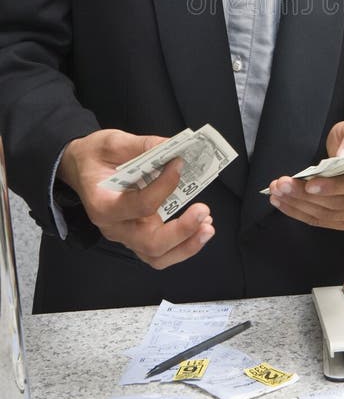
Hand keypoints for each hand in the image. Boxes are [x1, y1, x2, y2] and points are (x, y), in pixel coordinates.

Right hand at [58, 129, 214, 268]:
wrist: (79, 168)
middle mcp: (114, 227)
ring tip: (208, 227)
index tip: (179, 164)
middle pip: (150, 244)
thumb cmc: (94, 156)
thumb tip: (174, 147)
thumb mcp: (112, 142)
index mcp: (103, 204)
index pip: (140, 205)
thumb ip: (143, 145)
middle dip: (181, 231)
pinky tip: (200, 229)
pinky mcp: (138, 236)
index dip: (164, 186)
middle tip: (203, 211)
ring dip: (186, 246)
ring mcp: (126, 236)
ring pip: (157, 256)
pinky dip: (182, 246)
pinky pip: (161, 252)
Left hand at [267, 119, 343, 230]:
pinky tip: (282, 203)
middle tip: (282, 184)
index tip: (309, 183)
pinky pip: (322, 221)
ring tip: (277, 191)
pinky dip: (299, 213)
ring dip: (298, 204)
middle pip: (339, 202)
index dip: (334, 186)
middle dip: (306, 195)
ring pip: (327, 214)